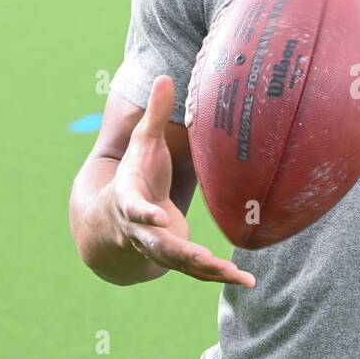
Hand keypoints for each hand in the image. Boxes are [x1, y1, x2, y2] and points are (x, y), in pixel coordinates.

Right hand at [111, 74, 255, 286]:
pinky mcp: (177, 259)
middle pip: (160, 246)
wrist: (113, 223)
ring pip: (182, 264)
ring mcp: (159, 249)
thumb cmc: (134, 175)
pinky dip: (220, 277)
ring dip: (209, 271)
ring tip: (239, 277)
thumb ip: (152, 115)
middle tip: (204, 258)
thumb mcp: (140, 144)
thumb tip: (163, 76)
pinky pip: (197, 271)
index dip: (144, 214)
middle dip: (182, 253)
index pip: (135, 209)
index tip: (157, 218)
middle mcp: (142, 231)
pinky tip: (246, 282)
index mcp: (129, 201)